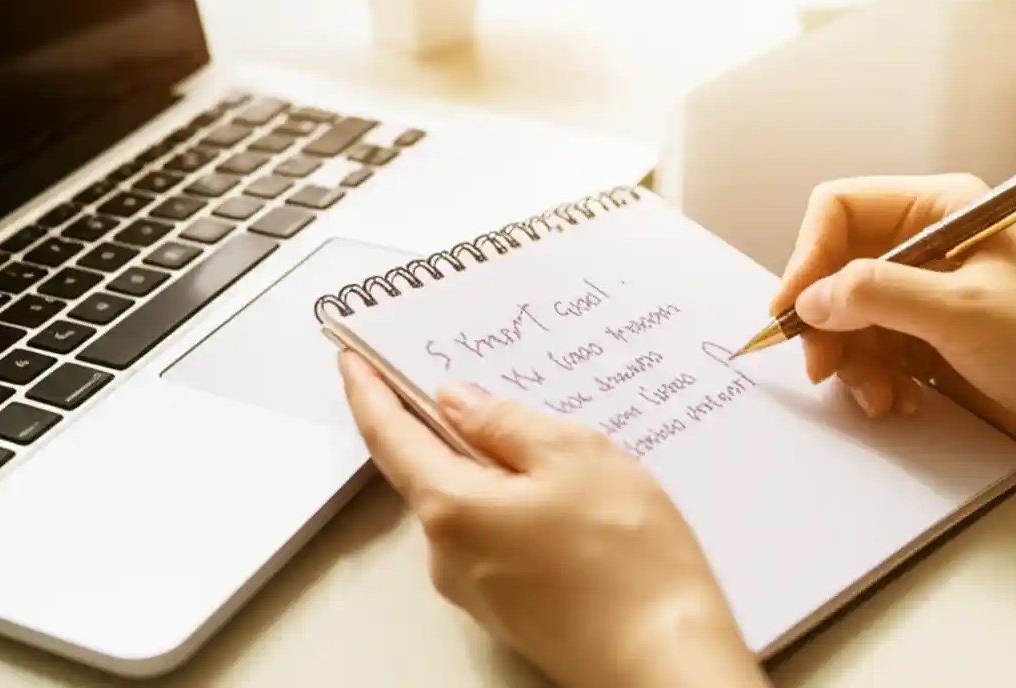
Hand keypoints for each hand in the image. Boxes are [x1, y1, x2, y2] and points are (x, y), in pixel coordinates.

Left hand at [337, 351, 769, 687]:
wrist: (665, 664)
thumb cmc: (628, 561)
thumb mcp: (574, 457)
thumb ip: (504, 422)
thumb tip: (456, 401)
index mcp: (451, 508)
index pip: (389, 436)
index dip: (367, 391)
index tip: (350, 359)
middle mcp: (447, 554)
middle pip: (427, 469)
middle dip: (442, 424)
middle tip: (467, 377)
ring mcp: (475, 588)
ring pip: (467, 504)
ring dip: (489, 466)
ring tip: (546, 440)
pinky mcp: (508, 608)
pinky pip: (493, 536)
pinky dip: (510, 504)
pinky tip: (561, 497)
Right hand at [773, 174, 1015, 465]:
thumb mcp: (960, 312)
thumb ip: (878, 295)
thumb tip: (809, 300)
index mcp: (936, 208)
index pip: (837, 209)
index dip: (807, 256)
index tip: (794, 308)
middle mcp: (921, 242)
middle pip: (831, 269)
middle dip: (825, 322)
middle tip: (824, 366)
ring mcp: (917, 292)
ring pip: (840, 316)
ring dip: (849, 361)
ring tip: (877, 395)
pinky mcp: (918, 335)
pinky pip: (863, 349)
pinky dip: (868, 379)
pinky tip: (896, 400)